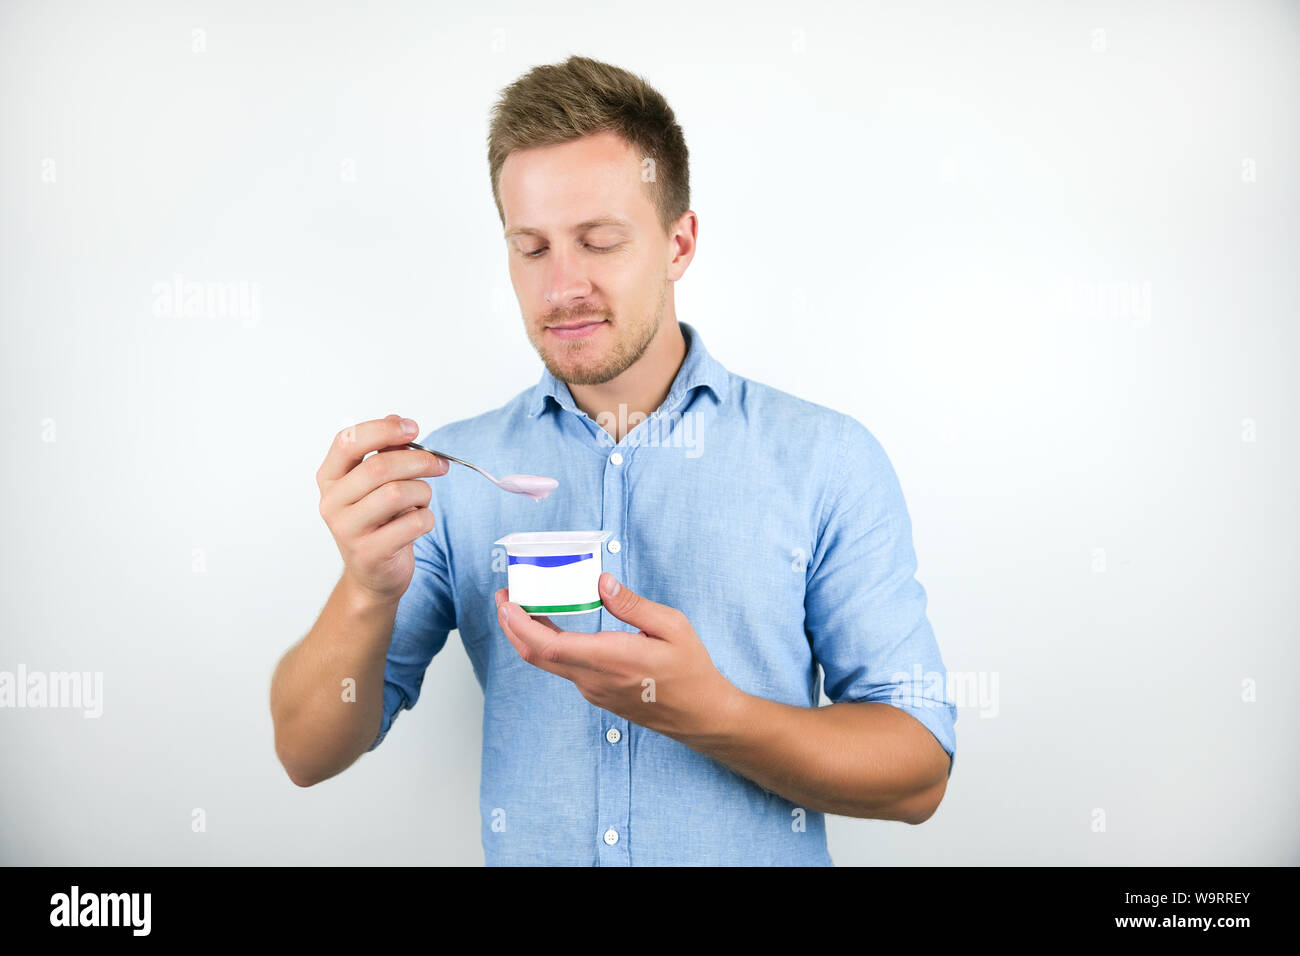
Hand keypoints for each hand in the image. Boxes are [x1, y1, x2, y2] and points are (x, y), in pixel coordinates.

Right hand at [315, 414, 448, 603]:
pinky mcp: (369, 552)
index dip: (382, 430)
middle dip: (418, 461)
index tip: (413, 428)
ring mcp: (347, 529)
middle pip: (379, 467)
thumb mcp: (378, 484)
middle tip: (440, 464)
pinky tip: (420, 522)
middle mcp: (332, 502)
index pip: (348, 441)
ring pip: (397, 494)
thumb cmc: (379, 522)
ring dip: (422, 493)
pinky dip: (426, 518)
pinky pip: (412, 523)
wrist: (374, 574)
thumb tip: (398, 420)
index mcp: (330, 478)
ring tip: (422, 500)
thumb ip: (386, 451)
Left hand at [494, 572, 740, 740]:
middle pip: (537, 656)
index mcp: (611, 660)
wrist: (700, 715)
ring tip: (523, 605)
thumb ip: (632, 605)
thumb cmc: (690, 671)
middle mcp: (594, 680)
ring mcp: (593, 690)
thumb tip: (601, 582)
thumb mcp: (672, 627)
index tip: (506, 603)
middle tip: (503, 597)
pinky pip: (563, 668)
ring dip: (529, 635)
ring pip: (548, 663)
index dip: (520, 625)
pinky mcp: (597, 694)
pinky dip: (547, 645)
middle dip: (512, 626)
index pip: (550, 647)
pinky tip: (551, 626)